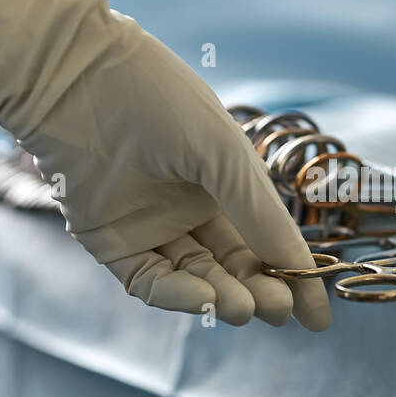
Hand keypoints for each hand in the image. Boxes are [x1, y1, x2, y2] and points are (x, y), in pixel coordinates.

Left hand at [0, 0, 329, 329]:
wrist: (76, 78)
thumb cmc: (160, 102)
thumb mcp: (227, 158)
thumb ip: (262, 217)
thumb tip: (301, 272)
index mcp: (220, 182)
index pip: (262, 242)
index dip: (291, 277)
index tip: (319, 317)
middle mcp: (186, 208)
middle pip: (232, 267)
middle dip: (259, 291)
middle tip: (277, 308)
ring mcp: (147, 227)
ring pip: (194, 279)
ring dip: (222, 297)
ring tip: (244, 306)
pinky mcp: (108, 242)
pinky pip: (150, 281)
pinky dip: (178, 295)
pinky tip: (204, 296)